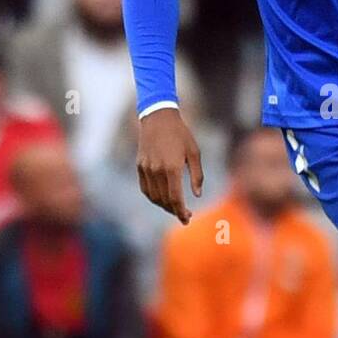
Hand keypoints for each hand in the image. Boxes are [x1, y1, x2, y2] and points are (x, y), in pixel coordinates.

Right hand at [136, 107, 203, 223]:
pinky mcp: (140, 166)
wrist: (158, 118)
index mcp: (172, 168)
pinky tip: (162, 199)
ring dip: (164, 206)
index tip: (187, 219)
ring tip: (175, 208)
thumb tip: (197, 195)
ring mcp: (146, 169)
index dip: (181, 212)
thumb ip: (197, 175)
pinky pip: (145, 189)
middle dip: (175, 211)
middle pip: (164, 200)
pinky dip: (154, 198)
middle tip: (185, 215)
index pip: (175, 198)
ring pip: (154, 197)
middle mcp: (157, 171)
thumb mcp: (194, 153)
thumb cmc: (181, 134)